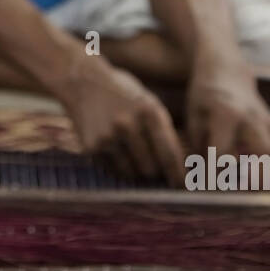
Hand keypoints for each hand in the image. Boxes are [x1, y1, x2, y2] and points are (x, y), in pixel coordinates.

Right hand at [54, 55, 185, 184]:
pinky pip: (114, 171)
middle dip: (156, 172)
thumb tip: (179, 170)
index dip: (178, 175)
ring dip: (137, 170)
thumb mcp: (149, 105)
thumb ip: (164, 133)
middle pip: (151, 169)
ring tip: (135, 154)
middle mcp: (128, 125)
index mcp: (149, 112)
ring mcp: (107, 137)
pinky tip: (118, 150)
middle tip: (157, 166)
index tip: (184, 187)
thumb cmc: (126, 96)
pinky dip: (120, 167)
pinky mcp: (92, 147)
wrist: (85, 83)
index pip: (169, 155)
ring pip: (133, 173)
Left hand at [185, 60, 269, 188]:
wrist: (225, 74)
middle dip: (260, 176)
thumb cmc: (205, 101)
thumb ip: (201, 148)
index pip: (223, 152)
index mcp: (225, 114)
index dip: (215, 172)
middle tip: (249, 191)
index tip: (210, 183)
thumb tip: (211, 179)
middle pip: (266, 151)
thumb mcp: (193, 119)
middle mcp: (252, 117)